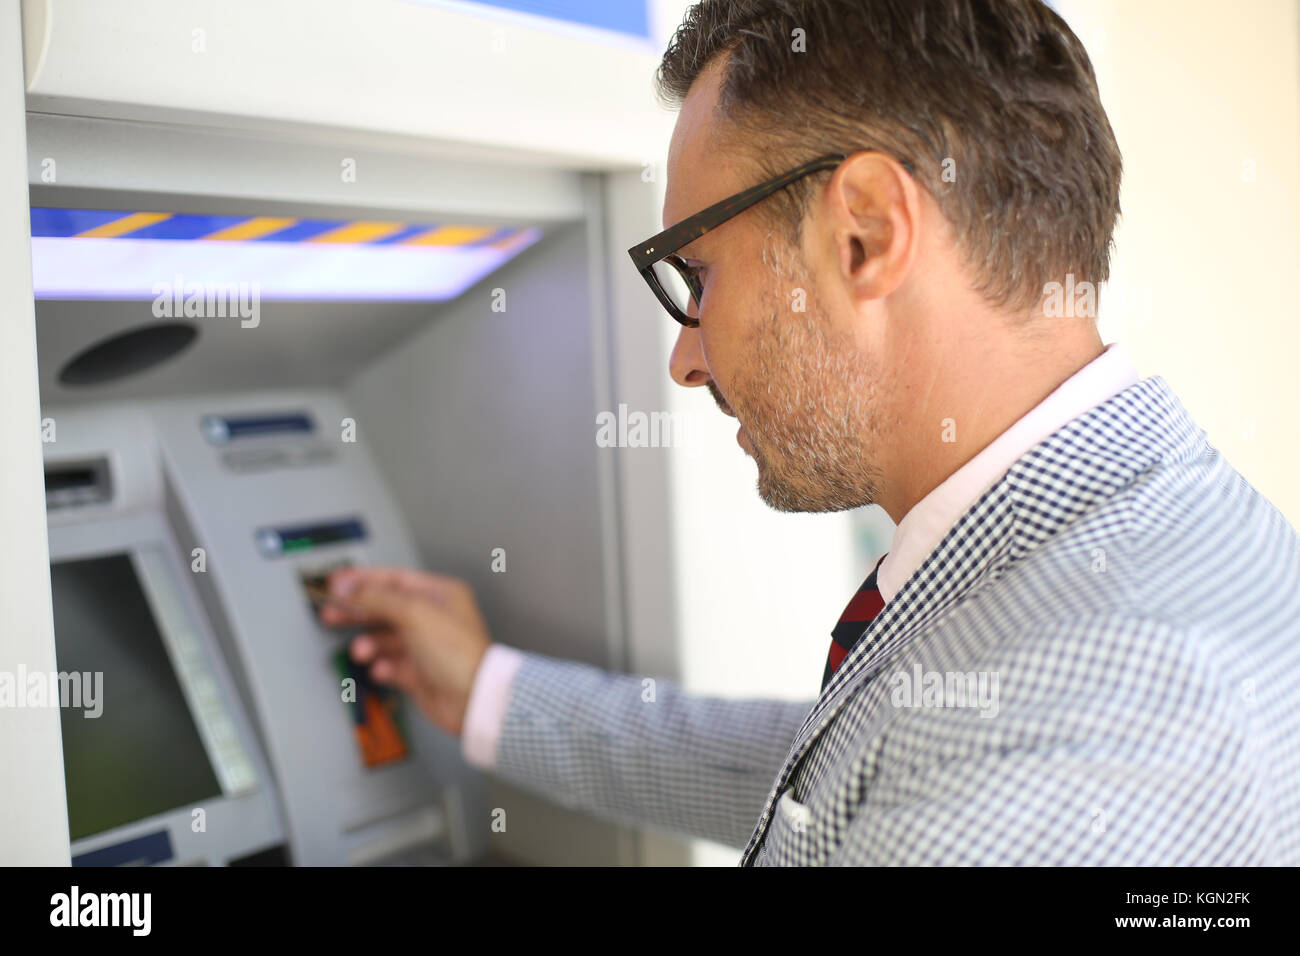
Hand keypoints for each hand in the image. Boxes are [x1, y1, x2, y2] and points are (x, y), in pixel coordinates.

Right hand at [319, 566, 492, 736]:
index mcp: (440, 595)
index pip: (394, 580)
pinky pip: (391, 666)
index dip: (363, 580)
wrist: (472, 699)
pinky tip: (382, 669)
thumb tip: (347, 587)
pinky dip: (383, 667)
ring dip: (369, 644)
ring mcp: (426, 646)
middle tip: (330, 613)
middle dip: (357, 611)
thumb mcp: (413, 614)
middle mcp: (433, 618)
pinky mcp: (420, 673)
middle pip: (385, 608)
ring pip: (385, 639)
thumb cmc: (458, 653)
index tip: (336, 583)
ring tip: (362, 651)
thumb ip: (376, 598)